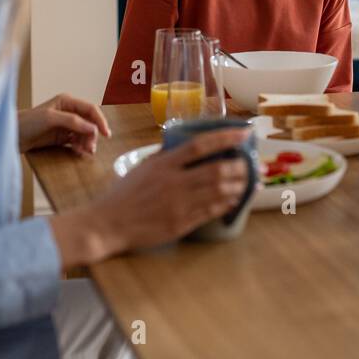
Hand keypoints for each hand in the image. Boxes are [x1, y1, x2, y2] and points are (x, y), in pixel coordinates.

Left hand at [18, 93, 110, 156]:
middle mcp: (68, 112)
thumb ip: (73, 121)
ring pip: (84, 133)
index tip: (106, 134)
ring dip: (87, 142)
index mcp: (67, 102)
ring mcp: (65, 125)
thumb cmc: (28, 122)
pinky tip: (80, 152)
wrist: (12, 136)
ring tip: (87, 152)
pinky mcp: (61, 137)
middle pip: (89, 123)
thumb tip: (93, 128)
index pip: (90, 109)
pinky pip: (76, 142)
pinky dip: (80, 147)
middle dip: (92, 135)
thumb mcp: (51, 118)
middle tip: (92, 148)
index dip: (100, 121)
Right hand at [50, 129, 251, 267]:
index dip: (225, 138)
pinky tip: (235, 199)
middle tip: (250, 164)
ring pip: (219, 191)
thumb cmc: (124, 194)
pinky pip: (212, 211)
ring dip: (239, 186)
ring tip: (248, 181)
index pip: (200, 145)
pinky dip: (227, 203)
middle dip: (240, 166)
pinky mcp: (182, 223)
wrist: (108, 224)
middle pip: (217, 170)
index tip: (243, 134)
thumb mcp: (143, 167)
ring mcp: (179, 204)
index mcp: (164, 164)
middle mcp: (174, 182)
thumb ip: (166, 157)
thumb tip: (189, 145)